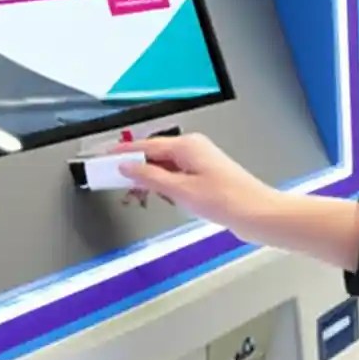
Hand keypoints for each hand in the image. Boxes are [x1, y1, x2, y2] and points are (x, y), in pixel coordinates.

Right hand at [116, 133, 358, 269]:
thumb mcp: (180, 190)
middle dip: (134, 169)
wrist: (257, 214)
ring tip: (135, 195)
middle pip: (154, 155)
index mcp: (188, 145)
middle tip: (112, 182)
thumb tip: (128, 168)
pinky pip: (175, 176)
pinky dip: (163, 186)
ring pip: (164, 167)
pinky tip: (158, 197)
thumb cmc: (228, 200)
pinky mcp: (206, 177)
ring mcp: (201, 163)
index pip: (145, 145)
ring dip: (148, 180)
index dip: (120, 153)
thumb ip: (150, 177)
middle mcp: (195, 149)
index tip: (100, 158)